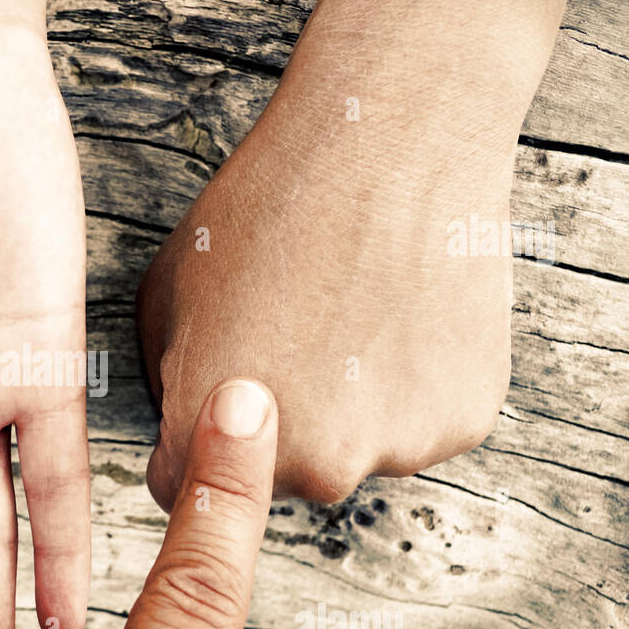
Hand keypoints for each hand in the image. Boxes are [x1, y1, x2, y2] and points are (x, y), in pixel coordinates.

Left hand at [137, 0, 578, 507]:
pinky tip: (399, 317)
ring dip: (348, 411)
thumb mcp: (165, 297)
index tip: (218, 395)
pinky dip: (409, 389)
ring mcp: (393, 449)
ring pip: (354, 453)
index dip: (195, 440)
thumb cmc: (265, 207)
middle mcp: (307, 467)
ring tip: (351, 318)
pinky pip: (416, 425)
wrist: (387, 139)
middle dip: (275, 428)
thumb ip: (166, 384)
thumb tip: (187, 421)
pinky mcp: (463, 422)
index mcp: (213, 439)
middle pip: (278, 479)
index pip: (186, 489)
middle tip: (295, 338)